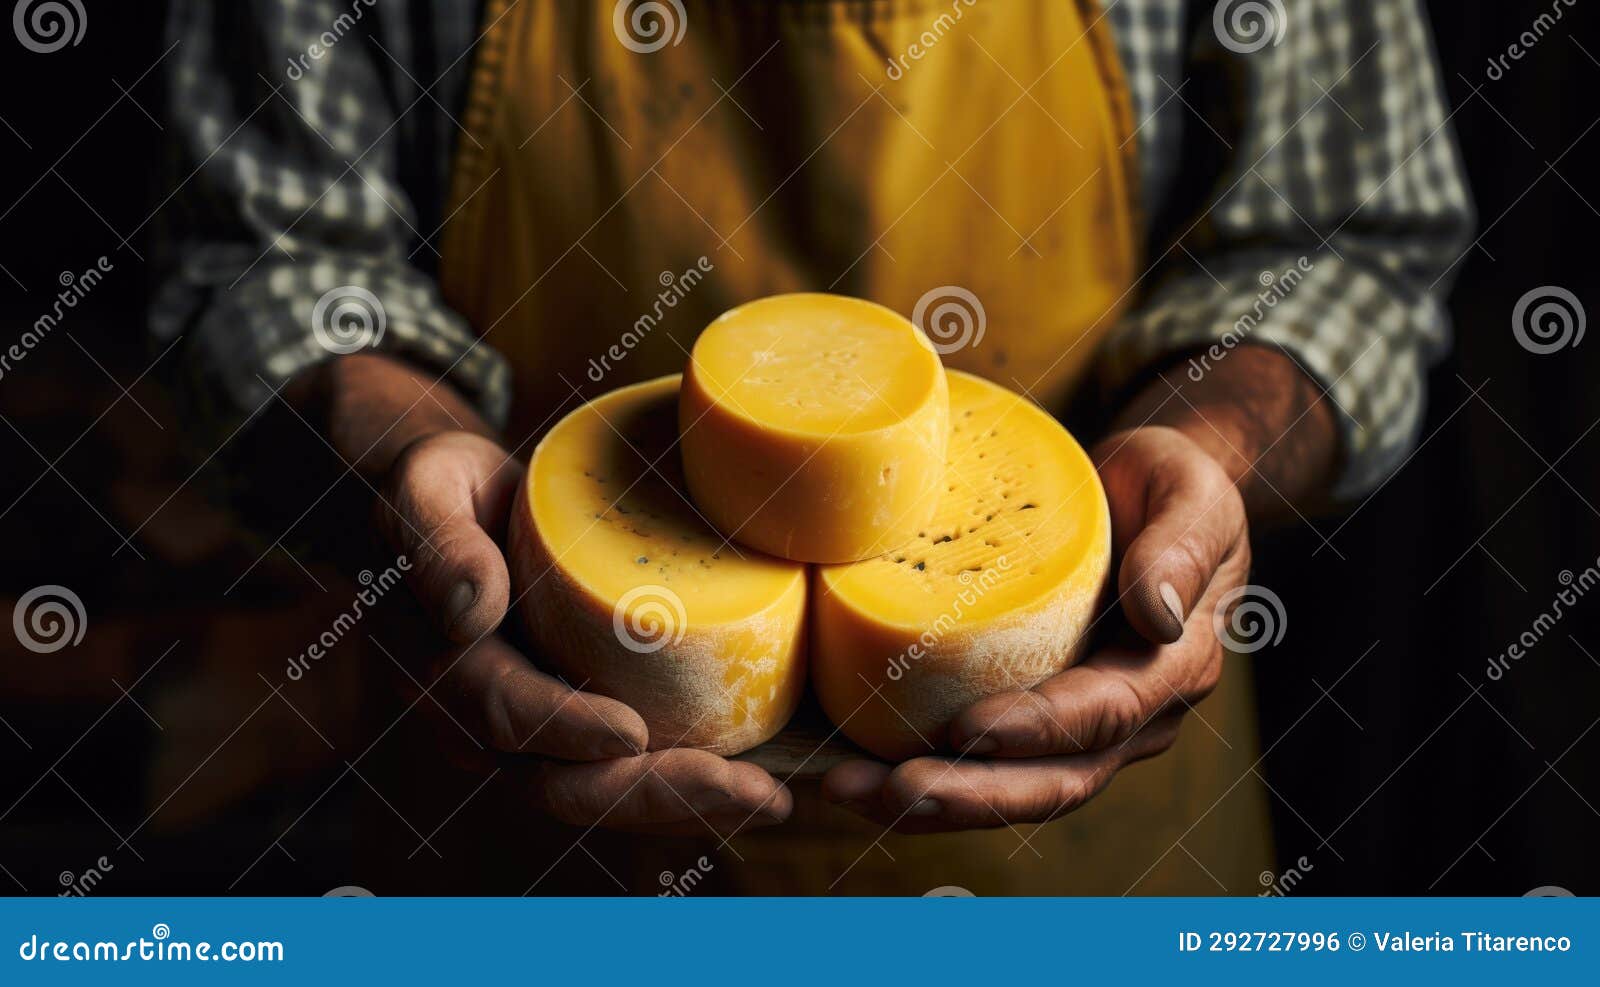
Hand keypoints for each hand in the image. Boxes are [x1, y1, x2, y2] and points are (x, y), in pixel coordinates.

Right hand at [376, 426, 790, 835]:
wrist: (457, 506)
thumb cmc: (446, 490)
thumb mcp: (428, 490)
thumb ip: (439, 542)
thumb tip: (473, 610)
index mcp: (447, 666)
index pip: (503, 712)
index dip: (565, 728)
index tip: (630, 732)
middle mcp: (487, 722)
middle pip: (565, 785)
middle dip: (658, 795)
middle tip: (747, 791)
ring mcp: (536, 737)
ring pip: (607, 798)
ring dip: (691, 808)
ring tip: (772, 800)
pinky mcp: (580, 731)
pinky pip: (632, 778)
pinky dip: (695, 792)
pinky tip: (764, 789)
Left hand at [821, 426, 1249, 831]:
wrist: (1144, 491)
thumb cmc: (1168, 482)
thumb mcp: (1191, 494)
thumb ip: (1181, 546)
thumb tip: (1157, 617)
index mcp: (1170, 670)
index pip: (1105, 717)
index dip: (1039, 730)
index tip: (969, 730)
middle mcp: (1128, 718)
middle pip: (1052, 781)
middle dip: (971, 795)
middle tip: (893, 789)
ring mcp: (1076, 728)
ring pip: (1008, 788)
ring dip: (929, 801)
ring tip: (848, 790)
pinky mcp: (1027, 717)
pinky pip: (974, 763)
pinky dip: (908, 772)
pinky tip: (845, 769)